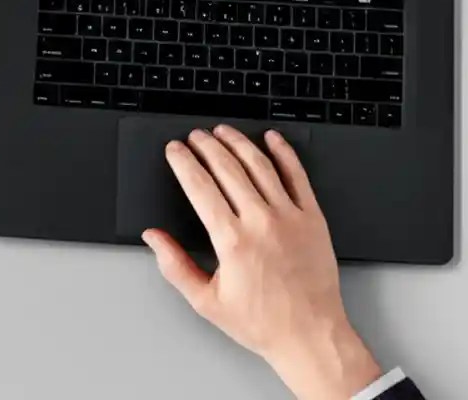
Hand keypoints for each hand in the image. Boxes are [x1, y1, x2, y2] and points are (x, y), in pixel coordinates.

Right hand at [143, 126, 381, 399]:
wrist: (310, 335)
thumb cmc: (262, 322)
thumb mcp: (207, 301)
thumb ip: (175, 265)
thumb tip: (154, 238)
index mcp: (233, 241)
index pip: (200, 187)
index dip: (184, 163)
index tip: (175, 151)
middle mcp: (261, 223)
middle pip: (228, 169)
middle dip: (206, 146)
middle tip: (195, 136)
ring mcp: (290, 217)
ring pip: (261, 166)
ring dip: (238, 142)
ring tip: (223, 131)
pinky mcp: (313, 219)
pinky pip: (298, 176)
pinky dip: (284, 153)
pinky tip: (272, 140)